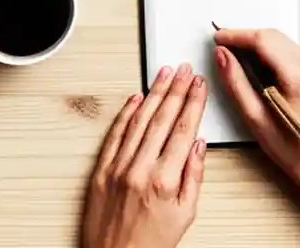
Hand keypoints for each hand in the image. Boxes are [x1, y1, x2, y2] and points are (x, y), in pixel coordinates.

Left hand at [82, 63, 207, 247]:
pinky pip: (115, 134)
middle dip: (175, 89)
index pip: (183, 130)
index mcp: (164, 180)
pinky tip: (135, 98)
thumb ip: (194, 177)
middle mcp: (139, 169)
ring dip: (153, 93)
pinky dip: (125, 113)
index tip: (199, 85)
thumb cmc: (150, 244)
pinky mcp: (100, 170)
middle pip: (162, 119)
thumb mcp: (185, 215)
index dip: (193, 103)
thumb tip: (199, 145)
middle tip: (184, 69)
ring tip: (163, 74)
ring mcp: (117, 168)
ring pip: (138, 121)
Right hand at [212, 29, 299, 247]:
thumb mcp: (254, 116)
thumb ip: (235, 80)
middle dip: (244, 38)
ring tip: (235, 58)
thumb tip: (222, 55)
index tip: (218, 38)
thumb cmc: (291, 146)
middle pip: (270, 35)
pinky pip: (286, 48)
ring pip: (278, 39)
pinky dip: (267, 51)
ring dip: (255, 44)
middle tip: (222, 48)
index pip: (262, 40)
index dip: (236, 35)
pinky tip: (254, 66)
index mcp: (298, 77)